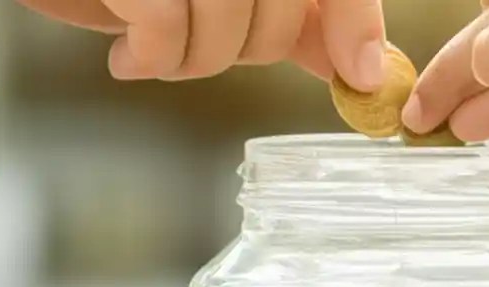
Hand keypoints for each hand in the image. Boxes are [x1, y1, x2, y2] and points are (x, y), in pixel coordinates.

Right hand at [17, 0, 386, 89]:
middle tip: (195, 51)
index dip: (354, 22)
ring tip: (156, 55)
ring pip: (229, 18)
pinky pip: (167, 24)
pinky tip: (128, 59)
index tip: (359, 76)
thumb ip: (294, 13)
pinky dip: (155, 59)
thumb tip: (360, 63)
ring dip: (195, 61)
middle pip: (281, 4)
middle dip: (247, 51)